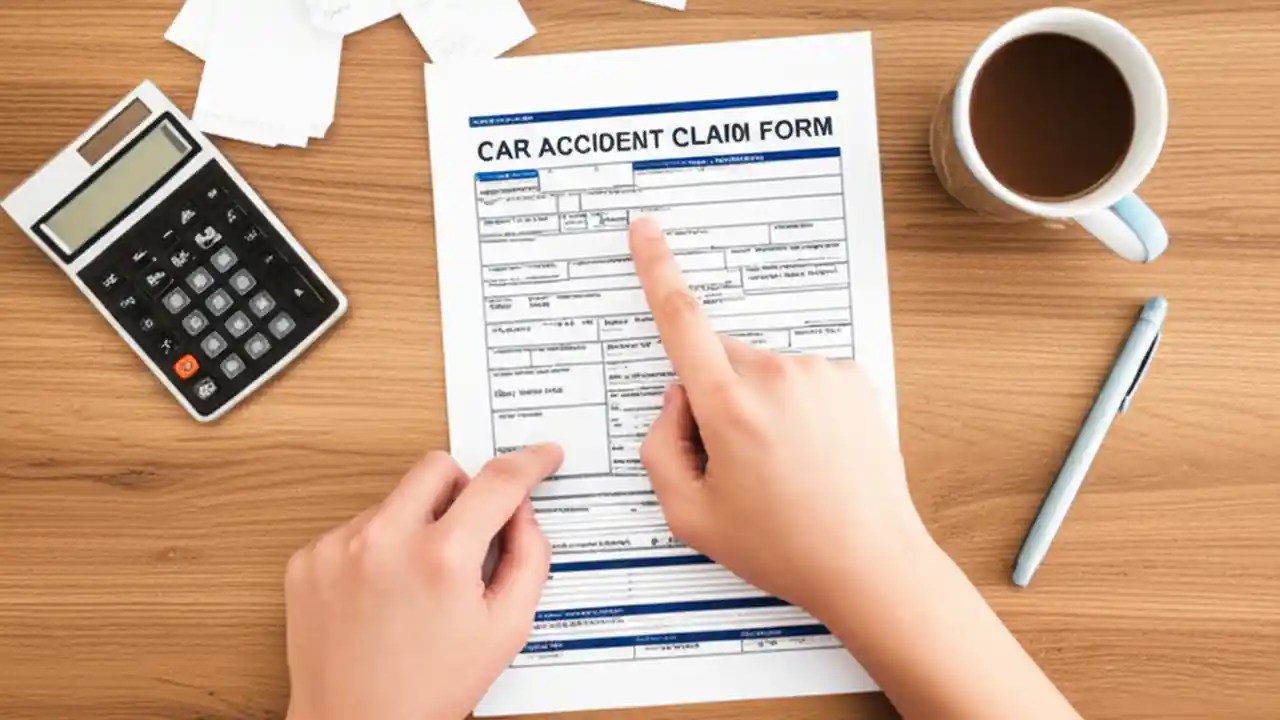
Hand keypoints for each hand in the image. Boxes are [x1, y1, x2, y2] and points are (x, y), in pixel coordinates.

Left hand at [283, 445, 562, 719]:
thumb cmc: (429, 690)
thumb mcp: (507, 629)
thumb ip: (529, 558)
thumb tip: (522, 513)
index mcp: (441, 557)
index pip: (497, 483)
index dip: (528, 463)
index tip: (540, 456)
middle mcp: (385, 541)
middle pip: (437, 467)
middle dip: (463, 488)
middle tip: (468, 532)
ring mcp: (338, 548)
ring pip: (393, 500)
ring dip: (414, 524)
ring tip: (415, 585)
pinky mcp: (308, 560)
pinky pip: (354, 528)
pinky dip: (375, 549)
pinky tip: (381, 594)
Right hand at [629, 218, 931, 619]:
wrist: (871, 565)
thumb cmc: (781, 547)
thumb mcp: (689, 515)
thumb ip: (660, 447)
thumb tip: (677, 399)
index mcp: (730, 407)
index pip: (681, 320)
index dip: (658, 269)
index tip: (645, 230)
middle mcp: (777, 377)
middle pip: (720, 360)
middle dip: (713, 396)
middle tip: (734, 461)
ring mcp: (820, 374)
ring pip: (762, 372)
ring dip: (758, 405)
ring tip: (783, 468)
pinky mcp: (853, 379)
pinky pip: (802, 380)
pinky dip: (797, 408)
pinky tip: (812, 455)